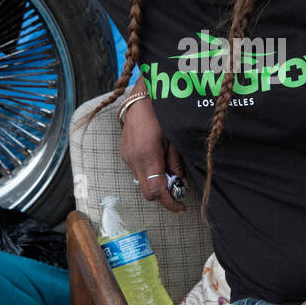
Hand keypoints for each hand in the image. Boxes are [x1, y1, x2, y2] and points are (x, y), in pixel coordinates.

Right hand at [119, 90, 186, 213]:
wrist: (141, 96)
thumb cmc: (161, 114)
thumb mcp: (174, 139)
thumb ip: (176, 163)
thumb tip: (181, 184)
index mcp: (148, 156)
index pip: (156, 191)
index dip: (170, 203)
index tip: (181, 207)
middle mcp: (134, 159)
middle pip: (147, 192)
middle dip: (163, 196)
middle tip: (178, 190)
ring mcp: (127, 157)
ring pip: (142, 182)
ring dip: (156, 183)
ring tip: (170, 171)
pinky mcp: (125, 153)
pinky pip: (137, 171)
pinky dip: (149, 173)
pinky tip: (159, 161)